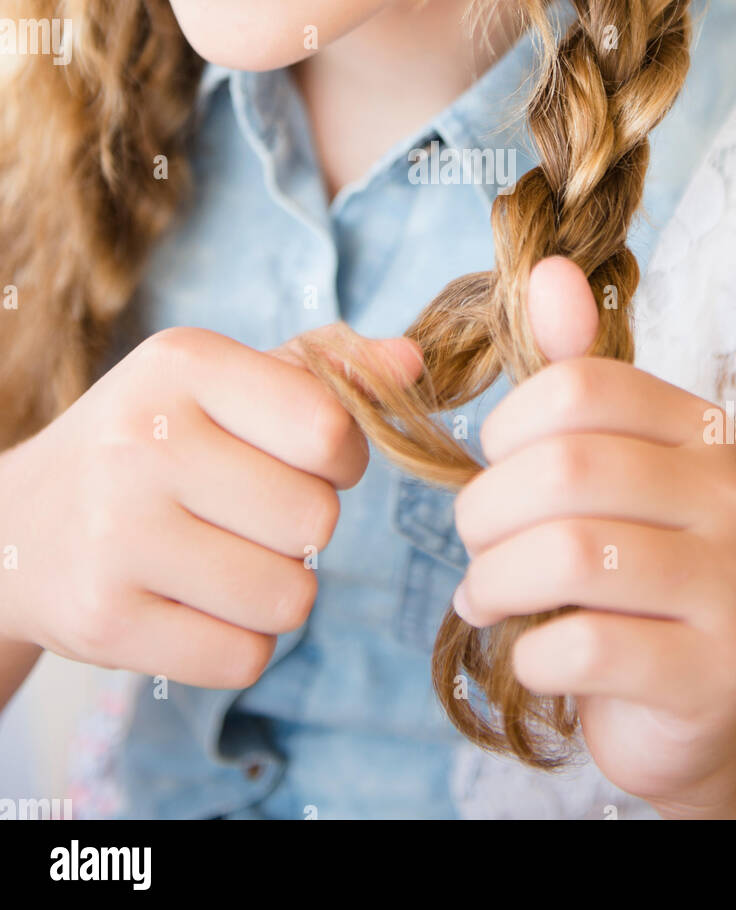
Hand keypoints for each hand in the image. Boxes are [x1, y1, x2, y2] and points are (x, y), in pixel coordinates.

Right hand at [0, 324, 420, 688]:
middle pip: (317, 520)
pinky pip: (245, 656)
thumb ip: (322, 370)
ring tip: (224, 558)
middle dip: (303, 526)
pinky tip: (194, 602)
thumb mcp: (219, 383)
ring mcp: (117, 535)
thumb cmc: (150, 440)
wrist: (17, 527)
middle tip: (248, 513)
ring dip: (278, 588)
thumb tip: (414, 361)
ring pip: (291, 597)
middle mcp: (144, 440)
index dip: (343, 456)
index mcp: (183, 363)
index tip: (307, 459)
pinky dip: (239, 640)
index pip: (329, 429)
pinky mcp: (104, 621)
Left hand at [451, 256, 735, 812]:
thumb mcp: (590, 464)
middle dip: (485, 513)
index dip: (505, 432)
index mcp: (697, 427)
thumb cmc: (620, 567)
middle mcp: (728, 495)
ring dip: (496, 581)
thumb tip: (550, 269)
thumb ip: (568, 371)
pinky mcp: (708, 672)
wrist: (687, 705)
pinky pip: (587, 646)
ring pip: (572, 555)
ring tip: (486, 595)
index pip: (576, 387)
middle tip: (476, 548)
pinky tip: (530, 653)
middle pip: (564, 469)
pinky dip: (530, 652)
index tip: (496, 469)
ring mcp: (730, 586)